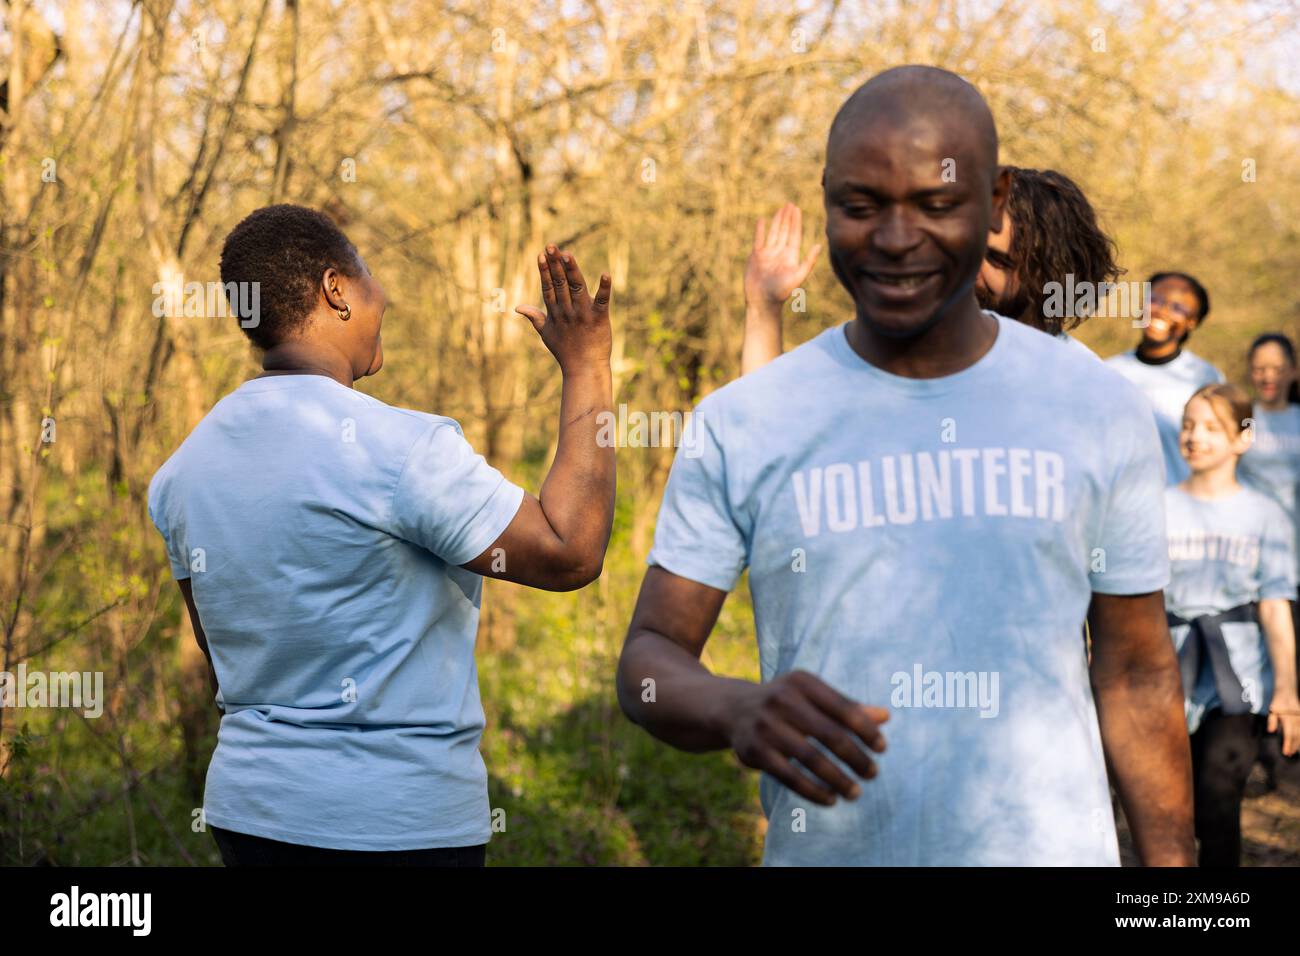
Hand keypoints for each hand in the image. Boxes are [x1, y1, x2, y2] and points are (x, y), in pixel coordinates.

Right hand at [516, 245, 611, 374]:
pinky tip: (605, 274)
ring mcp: (583, 314)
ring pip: (577, 288)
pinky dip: (604, 288)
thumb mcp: (546, 333)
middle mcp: (567, 311)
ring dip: (572, 270)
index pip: (547, 288)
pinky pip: (603, 301)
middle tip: (552, 245)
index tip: (541, 255)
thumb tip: (517, 307)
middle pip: (560, 284)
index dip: (544, 271)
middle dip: (555, 265)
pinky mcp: (600, 319)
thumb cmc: (565, 352)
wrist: (584, 370)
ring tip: (567, 254)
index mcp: (555, 313)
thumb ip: (534, 317)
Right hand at [726, 670, 887, 805]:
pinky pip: (790, 776)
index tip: (882, 749)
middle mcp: (782, 700)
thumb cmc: (786, 702)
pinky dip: (814, 791)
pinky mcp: (754, 751)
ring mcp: (765, 726)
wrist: (733, 709)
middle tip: (873, 774)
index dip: (866, 730)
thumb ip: (847, 707)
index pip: (843, 708)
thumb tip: (886, 716)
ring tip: (856, 792)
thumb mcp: (812, 697)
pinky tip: (831, 799)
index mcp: (802, 682)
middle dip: (856, 758)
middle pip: (829, 734)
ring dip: (838, 779)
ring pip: (811, 759)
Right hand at [744, 202, 820, 307]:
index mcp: (791, 256)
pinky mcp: (756, 257)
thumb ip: (808, 261)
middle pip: (784, 231)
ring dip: (777, 221)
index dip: (796, 222)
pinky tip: (762, 221)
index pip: (794, 235)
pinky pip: (758, 240)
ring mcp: (768, 254)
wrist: (763, 301)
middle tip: (790, 204)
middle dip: (787, 218)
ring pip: (773, 233)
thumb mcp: (798, 276)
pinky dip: (760, 230)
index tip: (797, 209)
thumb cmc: (781, 292)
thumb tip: (819, 245)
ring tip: (780, 209)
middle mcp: (780, 253)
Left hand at [1268, 695, 1299, 755]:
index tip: (1285, 752)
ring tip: (1295, 751)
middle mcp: (1296, 719)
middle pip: (1296, 736)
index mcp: (1287, 718)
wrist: (1287, 692)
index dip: (1288, 744)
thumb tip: (1270, 731)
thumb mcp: (1272, 710)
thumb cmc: (1277, 702)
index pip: (1289, 734)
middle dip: (1293, 746)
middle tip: (1289, 754)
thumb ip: (1271, 721)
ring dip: (1299, 743)